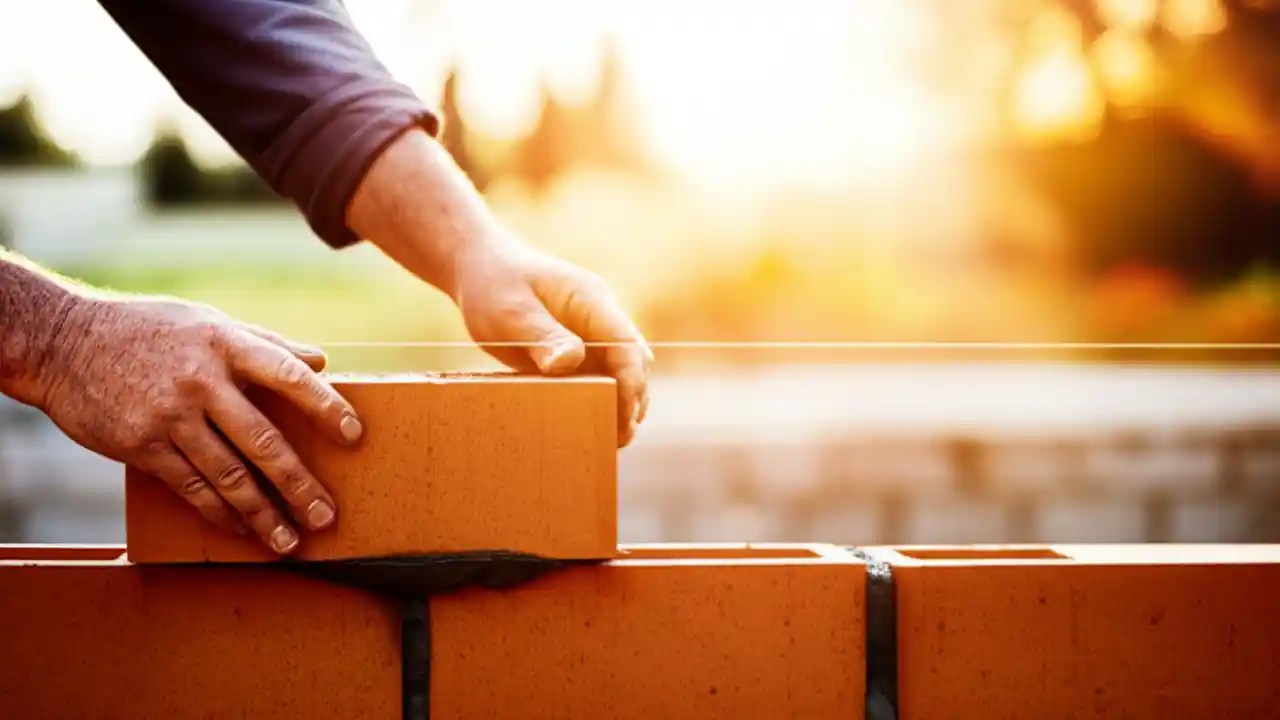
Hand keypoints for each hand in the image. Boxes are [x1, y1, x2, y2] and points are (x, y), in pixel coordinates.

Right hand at [36, 296, 361, 554]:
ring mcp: (170, 417)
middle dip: (299, 484)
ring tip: (290, 540)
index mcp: (225, 344)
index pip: (288, 375)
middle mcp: (201, 381)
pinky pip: (191, 487)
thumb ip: (267, 343)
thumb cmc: (148, 329)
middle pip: (262, 440)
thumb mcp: (208, 322)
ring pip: (228, 476)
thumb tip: (322, 360)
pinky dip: (220, 513)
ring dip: (263, 513)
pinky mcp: (142, 446)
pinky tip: (242, 530)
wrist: (63, 342)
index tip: (355, 434)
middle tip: (326, 516)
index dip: (325, 405)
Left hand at [348, 129, 652, 445]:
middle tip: (619, 437)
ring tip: (613, 439)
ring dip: (623, 402)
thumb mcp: (510, 311)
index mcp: (591, 300)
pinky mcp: (578, 350)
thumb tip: (571, 363)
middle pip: (634, 361)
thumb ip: (541, 335)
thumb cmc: (493, 285)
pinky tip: (591, 424)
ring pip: (623, 372)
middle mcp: (600, 318)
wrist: (479, 270)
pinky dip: (602, 400)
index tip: (624, 413)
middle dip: (633, 398)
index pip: (626, 344)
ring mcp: (592, 334)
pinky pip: (600, 377)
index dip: (631, 380)